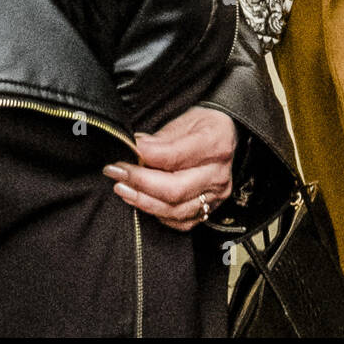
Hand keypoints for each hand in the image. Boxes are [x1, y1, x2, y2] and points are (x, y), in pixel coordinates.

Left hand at [103, 106, 237, 231]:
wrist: (226, 137)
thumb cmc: (203, 126)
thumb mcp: (184, 121)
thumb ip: (160, 139)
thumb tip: (136, 148)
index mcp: (215, 143)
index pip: (175, 157)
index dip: (145, 159)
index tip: (123, 157)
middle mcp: (218, 173)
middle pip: (175, 189)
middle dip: (140, 184)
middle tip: (117, 173)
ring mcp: (216, 195)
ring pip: (175, 210)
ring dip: (143, 201)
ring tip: (123, 189)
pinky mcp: (210, 210)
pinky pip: (180, 222)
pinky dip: (158, 214)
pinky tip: (144, 201)